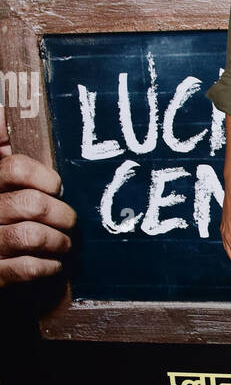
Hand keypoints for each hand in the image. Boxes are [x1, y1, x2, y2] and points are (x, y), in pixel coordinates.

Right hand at [0, 103, 75, 284]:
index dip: (42, 176)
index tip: (55, 185)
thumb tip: (2, 115)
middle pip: (31, 204)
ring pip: (32, 237)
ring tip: (65, 243)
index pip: (14, 169)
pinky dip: (47, 267)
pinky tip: (53, 264)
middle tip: (70, 220)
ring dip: (58, 241)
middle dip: (61, 214)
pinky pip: (25, 269)